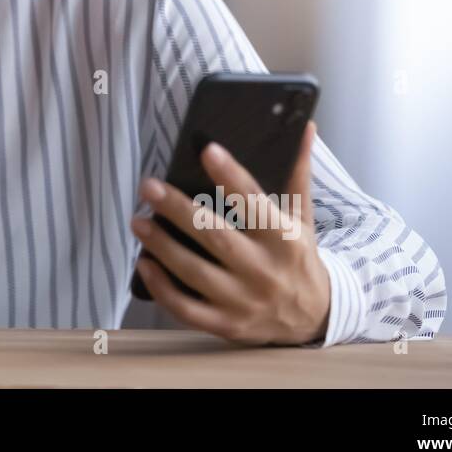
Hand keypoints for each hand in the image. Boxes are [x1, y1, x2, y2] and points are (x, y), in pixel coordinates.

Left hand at [131, 120, 331, 345]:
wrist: (314, 320)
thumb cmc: (298, 259)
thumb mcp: (303, 219)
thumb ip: (297, 175)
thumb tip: (304, 126)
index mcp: (284, 240)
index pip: (254, 203)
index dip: (231, 176)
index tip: (207, 150)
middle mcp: (264, 272)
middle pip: (216, 236)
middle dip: (179, 210)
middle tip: (149, 186)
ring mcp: (243, 302)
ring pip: (195, 273)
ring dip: (162, 246)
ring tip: (138, 220)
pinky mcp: (225, 325)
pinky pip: (187, 309)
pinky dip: (163, 288)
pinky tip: (144, 264)